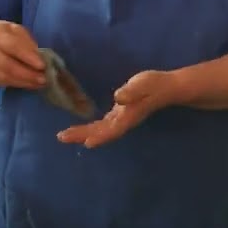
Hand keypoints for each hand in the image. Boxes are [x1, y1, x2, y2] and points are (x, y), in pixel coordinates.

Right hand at [0, 19, 45, 88]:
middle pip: (8, 65)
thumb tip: (38, 55)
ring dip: (23, 82)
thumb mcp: (10, 28)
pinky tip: (26, 85)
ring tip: (38, 85)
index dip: (28, 57)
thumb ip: (25, 39)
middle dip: (28, 74)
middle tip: (44, 79)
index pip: (13, 46)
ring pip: (4, 76)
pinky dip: (14, 84)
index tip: (42, 65)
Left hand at [57, 70, 178, 147]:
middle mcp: (122, 121)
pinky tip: (80, 130)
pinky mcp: (119, 115)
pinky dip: (90, 128)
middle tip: (61, 137)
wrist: (166, 87)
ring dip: (82, 133)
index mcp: (127, 116)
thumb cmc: (155, 84)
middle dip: (81, 135)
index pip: (112, 129)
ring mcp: (120, 119)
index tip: (86, 143)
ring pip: (99, 130)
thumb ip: (131, 92)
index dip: (100, 136)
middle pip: (100, 132)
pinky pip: (102, 125)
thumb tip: (118, 98)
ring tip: (64, 135)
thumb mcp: (143, 84)